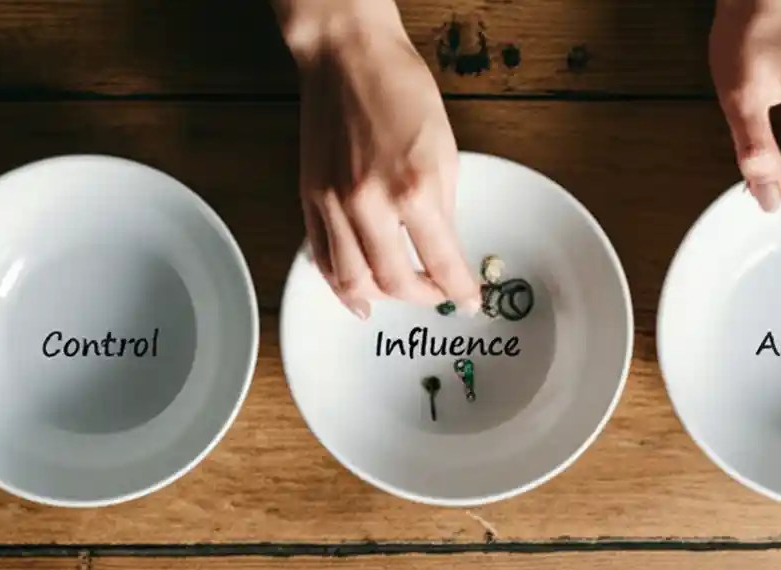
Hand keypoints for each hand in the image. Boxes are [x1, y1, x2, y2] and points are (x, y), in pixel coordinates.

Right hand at [275, 0, 479, 318]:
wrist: (348, 57)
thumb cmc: (400, 90)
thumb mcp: (445, 149)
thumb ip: (443, 207)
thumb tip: (443, 250)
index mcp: (415, 188)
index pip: (442, 263)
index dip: (461, 290)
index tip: (471, 301)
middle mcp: (370, 204)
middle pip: (395, 282)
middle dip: (423, 297)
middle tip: (438, 294)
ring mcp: (334, 204)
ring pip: (353, 281)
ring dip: (381, 298)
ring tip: (399, 296)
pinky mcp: (310, 199)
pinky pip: (323, 258)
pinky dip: (341, 284)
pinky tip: (358, 292)